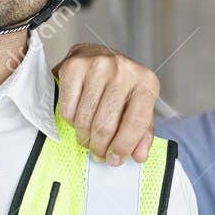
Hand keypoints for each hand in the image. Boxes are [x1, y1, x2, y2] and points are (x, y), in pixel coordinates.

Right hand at [54, 44, 158, 164]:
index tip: (114, 159)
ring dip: (85, 137)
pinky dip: (72, 122)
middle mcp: (123, 71)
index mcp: (146, 83)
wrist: (98, 56)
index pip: (136, 124)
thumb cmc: (121, 87)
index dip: (123, 147)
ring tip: (89, 138)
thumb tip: (139, 156)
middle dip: (100, 147)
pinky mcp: (74, 67)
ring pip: (85, 120)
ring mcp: (97, 66)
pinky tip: (79, 118)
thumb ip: (142, 134)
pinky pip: (68, 110)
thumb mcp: (139, 108)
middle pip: (105, 126)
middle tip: (99, 153)